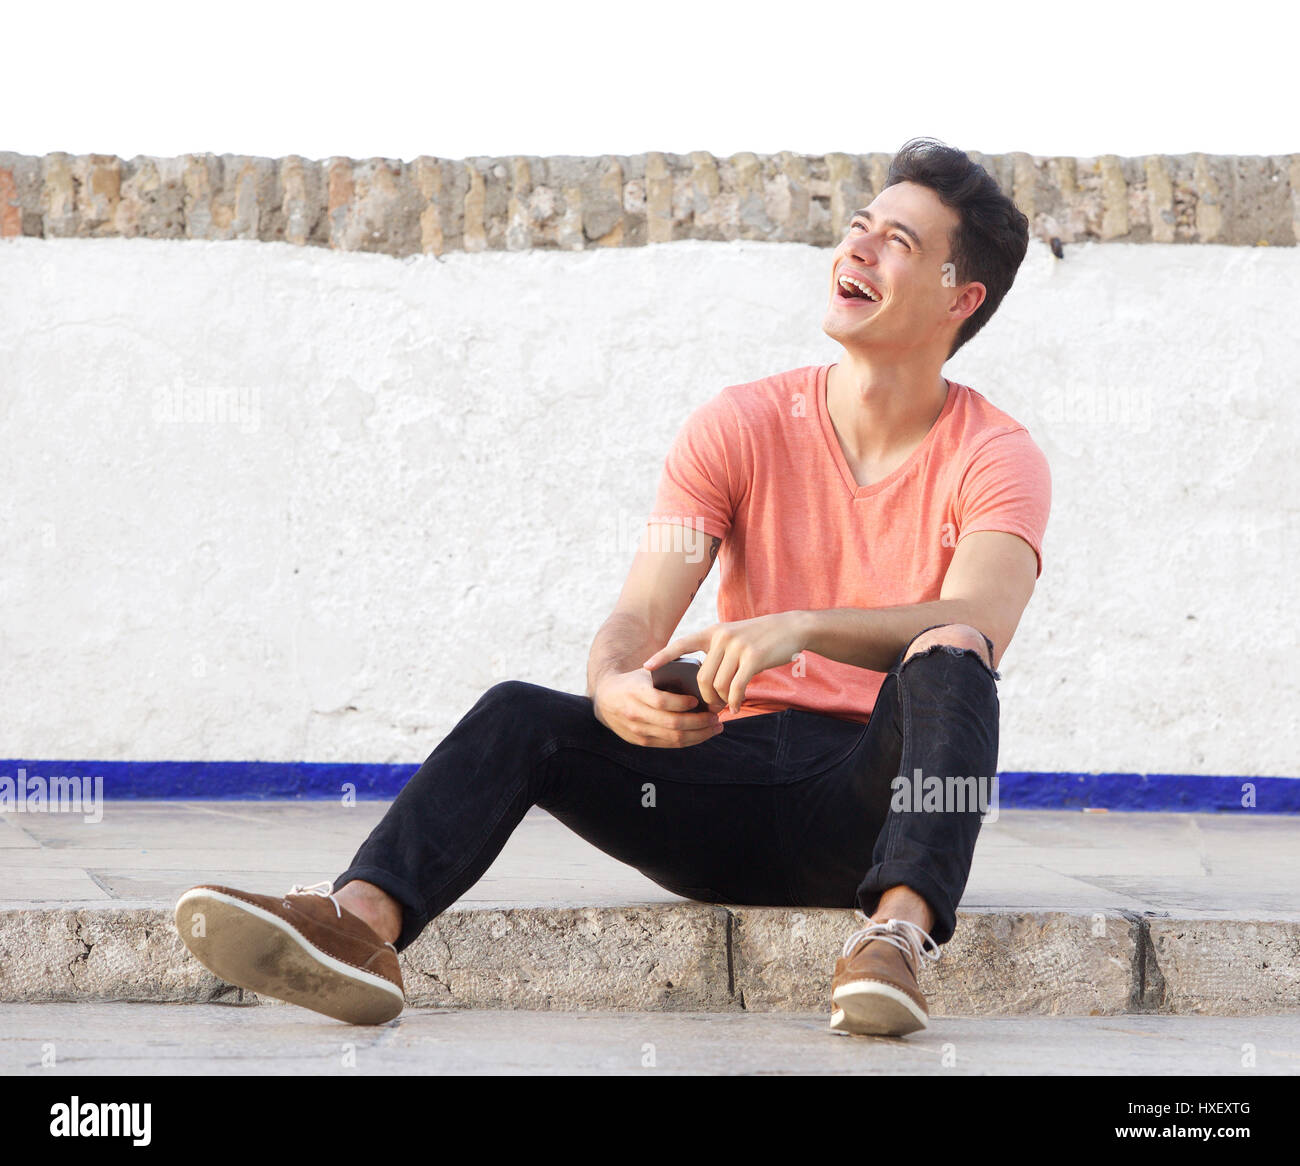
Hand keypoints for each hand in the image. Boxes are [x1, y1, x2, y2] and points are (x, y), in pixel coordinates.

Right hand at [592, 667, 723, 747]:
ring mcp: (638, 730)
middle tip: (716, 716)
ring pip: (674, 738)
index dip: (682, 703)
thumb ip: (668, 673)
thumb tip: (702, 673)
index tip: (698, 700)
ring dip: (700, 734)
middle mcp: (635, 713)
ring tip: (716, 726)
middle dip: (699, 722)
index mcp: (636, 692)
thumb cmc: (634, 682)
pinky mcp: (641, 742)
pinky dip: (690, 740)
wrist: (606, 699)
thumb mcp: (646, 673)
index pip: (661, 701)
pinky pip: (670, 744)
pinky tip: (703, 734)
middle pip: (673, 723)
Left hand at [641, 612, 807, 714]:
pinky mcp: (753, 658)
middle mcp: (721, 637)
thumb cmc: (759, 637)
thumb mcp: (733, 636)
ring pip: (718, 685)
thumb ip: (716, 651)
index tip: (646, 668)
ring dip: (721, 700)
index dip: (662, 656)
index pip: (681, 644)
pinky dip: (735, 701)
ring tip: (726, 705)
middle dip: (705, 697)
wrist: (790, 628)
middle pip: (701, 677)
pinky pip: (736, 688)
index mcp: (712, 632)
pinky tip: (737, 707)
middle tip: (711, 707)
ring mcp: (737, 647)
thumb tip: (702, 681)